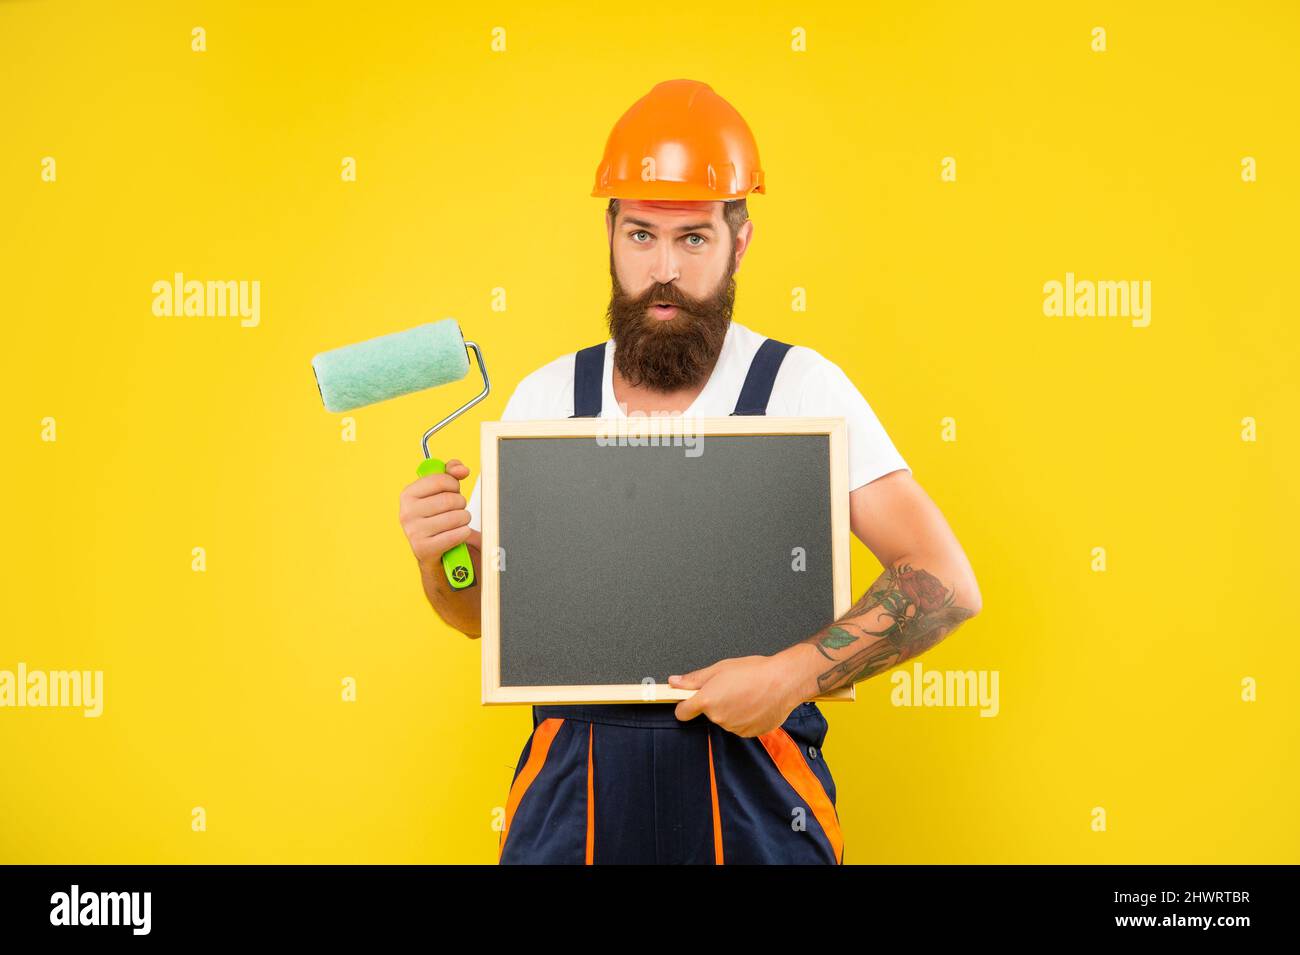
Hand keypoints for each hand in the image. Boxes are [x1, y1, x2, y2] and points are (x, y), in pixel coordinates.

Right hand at [398, 458, 474, 566]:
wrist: (430, 549)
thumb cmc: (436, 516)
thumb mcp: (440, 490)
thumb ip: (451, 471)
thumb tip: (462, 470)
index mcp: (408, 494)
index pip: (441, 480)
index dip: (454, 485)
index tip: (453, 491)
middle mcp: (407, 512)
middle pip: (450, 500)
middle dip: (461, 504)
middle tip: (456, 509)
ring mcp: (414, 532)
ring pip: (456, 517)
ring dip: (464, 519)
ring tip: (458, 522)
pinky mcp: (424, 549)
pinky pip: (457, 535)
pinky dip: (464, 533)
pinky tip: (459, 533)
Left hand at [668, 656, 804, 736]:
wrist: (784, 682)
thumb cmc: (755, 672)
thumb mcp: (720, 668)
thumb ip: (694, 679)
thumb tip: (675, 682)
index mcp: (708, 700)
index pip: (682, 712)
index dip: (685, 705)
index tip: (689, 700)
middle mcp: (719, 717)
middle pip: (708, 713)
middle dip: (715, 702)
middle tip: (730, 688)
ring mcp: (734, 728)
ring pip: (726, 720)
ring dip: (731, 710)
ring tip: (746, 694)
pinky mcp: (749, 734)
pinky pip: (740, 726)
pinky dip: (745, 718)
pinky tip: (755, 704)